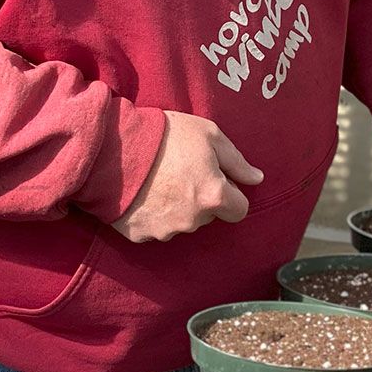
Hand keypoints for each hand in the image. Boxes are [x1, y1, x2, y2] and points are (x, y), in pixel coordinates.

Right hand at [112, 110, 263, 242]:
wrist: (114, 148)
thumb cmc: (166, 136)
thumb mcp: (209, 135)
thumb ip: (237, 161)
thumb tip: (257, 179)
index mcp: (213, 196)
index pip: (239, 210)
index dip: (231, 193)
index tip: (216, 178)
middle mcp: (193, 220)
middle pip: (209, 215)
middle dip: (202, 197)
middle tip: (183, 171)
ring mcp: (165, 230)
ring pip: (183, 222)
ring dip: (178, 206)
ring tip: (160, 178)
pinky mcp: (141, 235)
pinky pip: (156, 227)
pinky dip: (154, 213)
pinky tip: (145, 191)